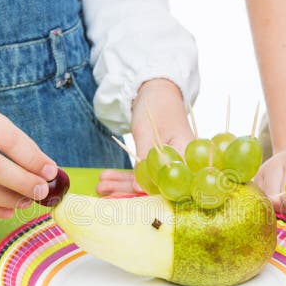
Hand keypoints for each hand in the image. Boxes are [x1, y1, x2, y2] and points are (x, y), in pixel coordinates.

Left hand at [97, 78, 192, 194]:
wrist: (157, 89)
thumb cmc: (158, 106)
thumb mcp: (148, 133)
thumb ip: (145, 163)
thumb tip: (139, 190)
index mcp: (186, 158)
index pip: (170, 185)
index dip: (148, 195)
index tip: (124, 196)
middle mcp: (180, 165)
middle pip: (155, 187)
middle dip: (127, 191)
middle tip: (103, 192)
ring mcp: (168, 164)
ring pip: (145, 182)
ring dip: (122, 185)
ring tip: (100, 187)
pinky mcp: (157, 162)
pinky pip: (142, 175)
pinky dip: (124, 178)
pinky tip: (106, 180)